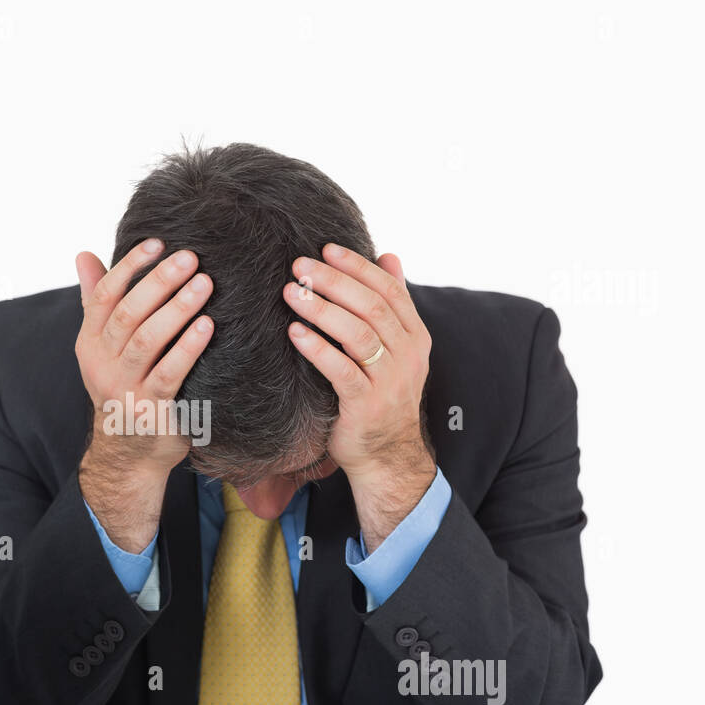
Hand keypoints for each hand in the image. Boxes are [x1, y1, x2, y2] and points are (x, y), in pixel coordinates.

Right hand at [74, 239, 214, 550]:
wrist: (130, 452)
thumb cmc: (125, 388)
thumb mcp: (104, 348)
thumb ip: (95, 301)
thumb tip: (84, 255)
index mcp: (89, 343)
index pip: (104, 296)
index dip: (129, 267)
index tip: (157, 242)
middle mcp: (101, 364)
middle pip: (127, 314)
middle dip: (159, 282)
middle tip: (190, 257)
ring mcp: (123, 389)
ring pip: (147, 341)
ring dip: (177, 309)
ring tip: (205, 284)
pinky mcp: (150, 411)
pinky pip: (169, 374)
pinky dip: (188, 348)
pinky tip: (207, 326)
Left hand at [283, 243, 436, 549]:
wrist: (385, 456)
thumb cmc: (380, 396)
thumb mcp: (394, 349)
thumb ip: (392, 305)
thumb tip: (390, 256)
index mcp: (414, 336)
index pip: (389, 289)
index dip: (358, 266)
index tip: (326, 248)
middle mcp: (407, 355)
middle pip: (372, 307)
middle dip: (334, 281)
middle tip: (299, 265)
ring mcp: (389, 381)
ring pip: (358, 334)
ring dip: (321, 310)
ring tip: (290, 293)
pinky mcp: (366, 405)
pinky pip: (342, 371)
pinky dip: (318, 349)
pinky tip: (295, 333)